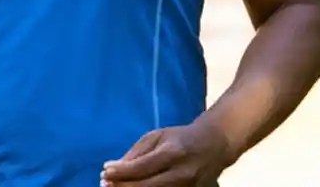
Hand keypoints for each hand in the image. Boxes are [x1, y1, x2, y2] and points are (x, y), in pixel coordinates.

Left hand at [101, 121, 233, 186]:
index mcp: (173, 153)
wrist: (215, 146)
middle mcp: (183, 173)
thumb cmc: (180, 138)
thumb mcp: (156, 136)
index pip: (142, 167)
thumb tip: (112, 168)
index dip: (120, 172)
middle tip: (104, 184)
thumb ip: (136, 153)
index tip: (104, 171)